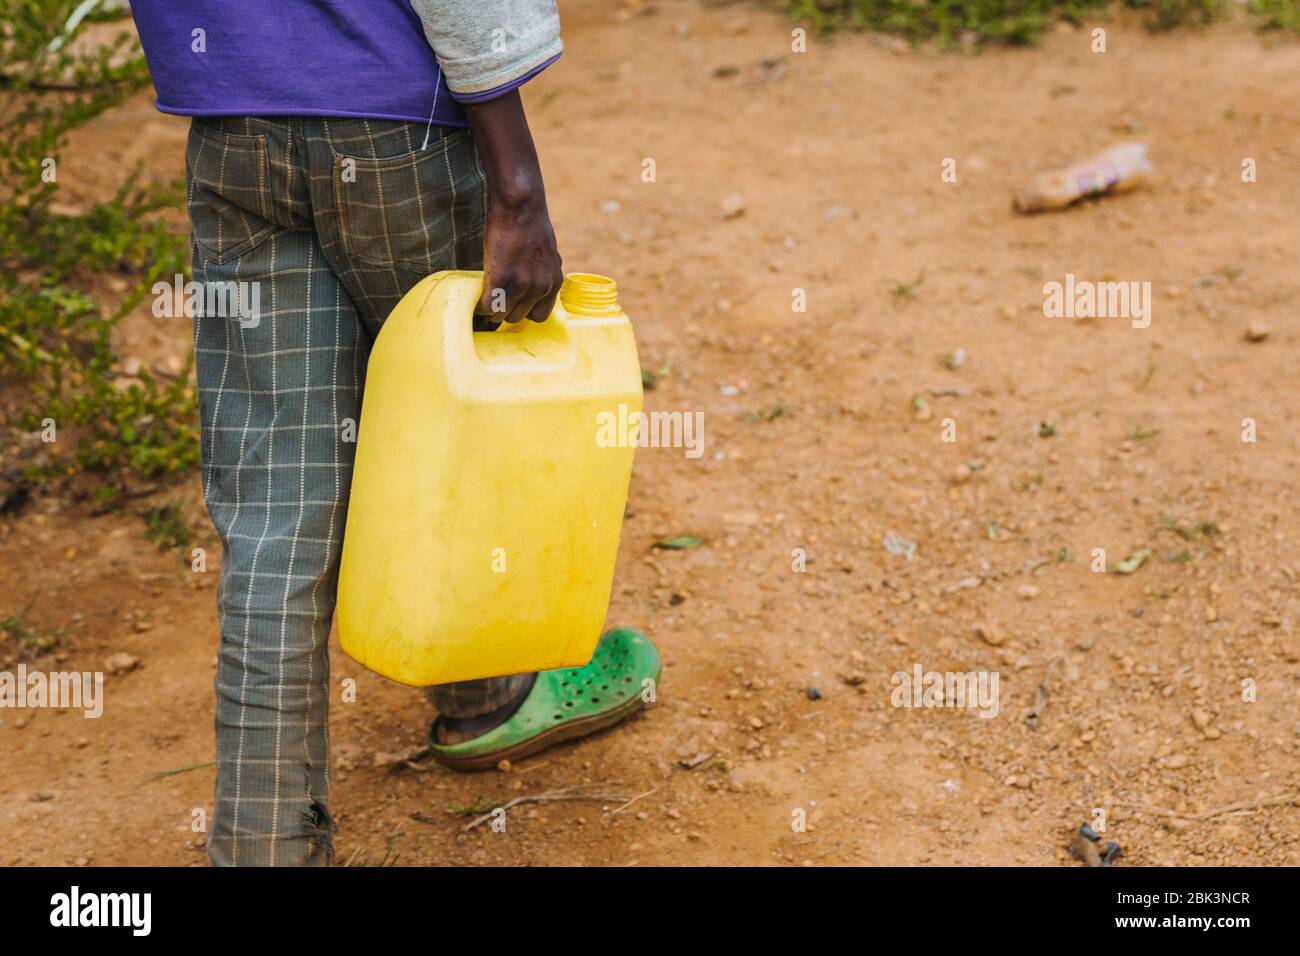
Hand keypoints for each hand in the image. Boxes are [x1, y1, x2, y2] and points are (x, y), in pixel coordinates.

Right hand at [477, 189, 562, 328]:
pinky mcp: (502, 277)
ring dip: (490, 309)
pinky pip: (488, 306)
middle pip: (517, 317)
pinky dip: (479, 305)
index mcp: (554, 283)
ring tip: (483, 297)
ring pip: (501, 315)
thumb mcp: (548, 255)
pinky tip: (475, 298)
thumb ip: (543, 274)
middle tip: (493, 298)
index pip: (539, 317)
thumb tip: (535, 286)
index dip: (523, 311)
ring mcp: (522, 284)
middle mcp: (541, 287)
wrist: (521, 207)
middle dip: (504, 309)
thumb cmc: (532, 226)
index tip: (513, 304)